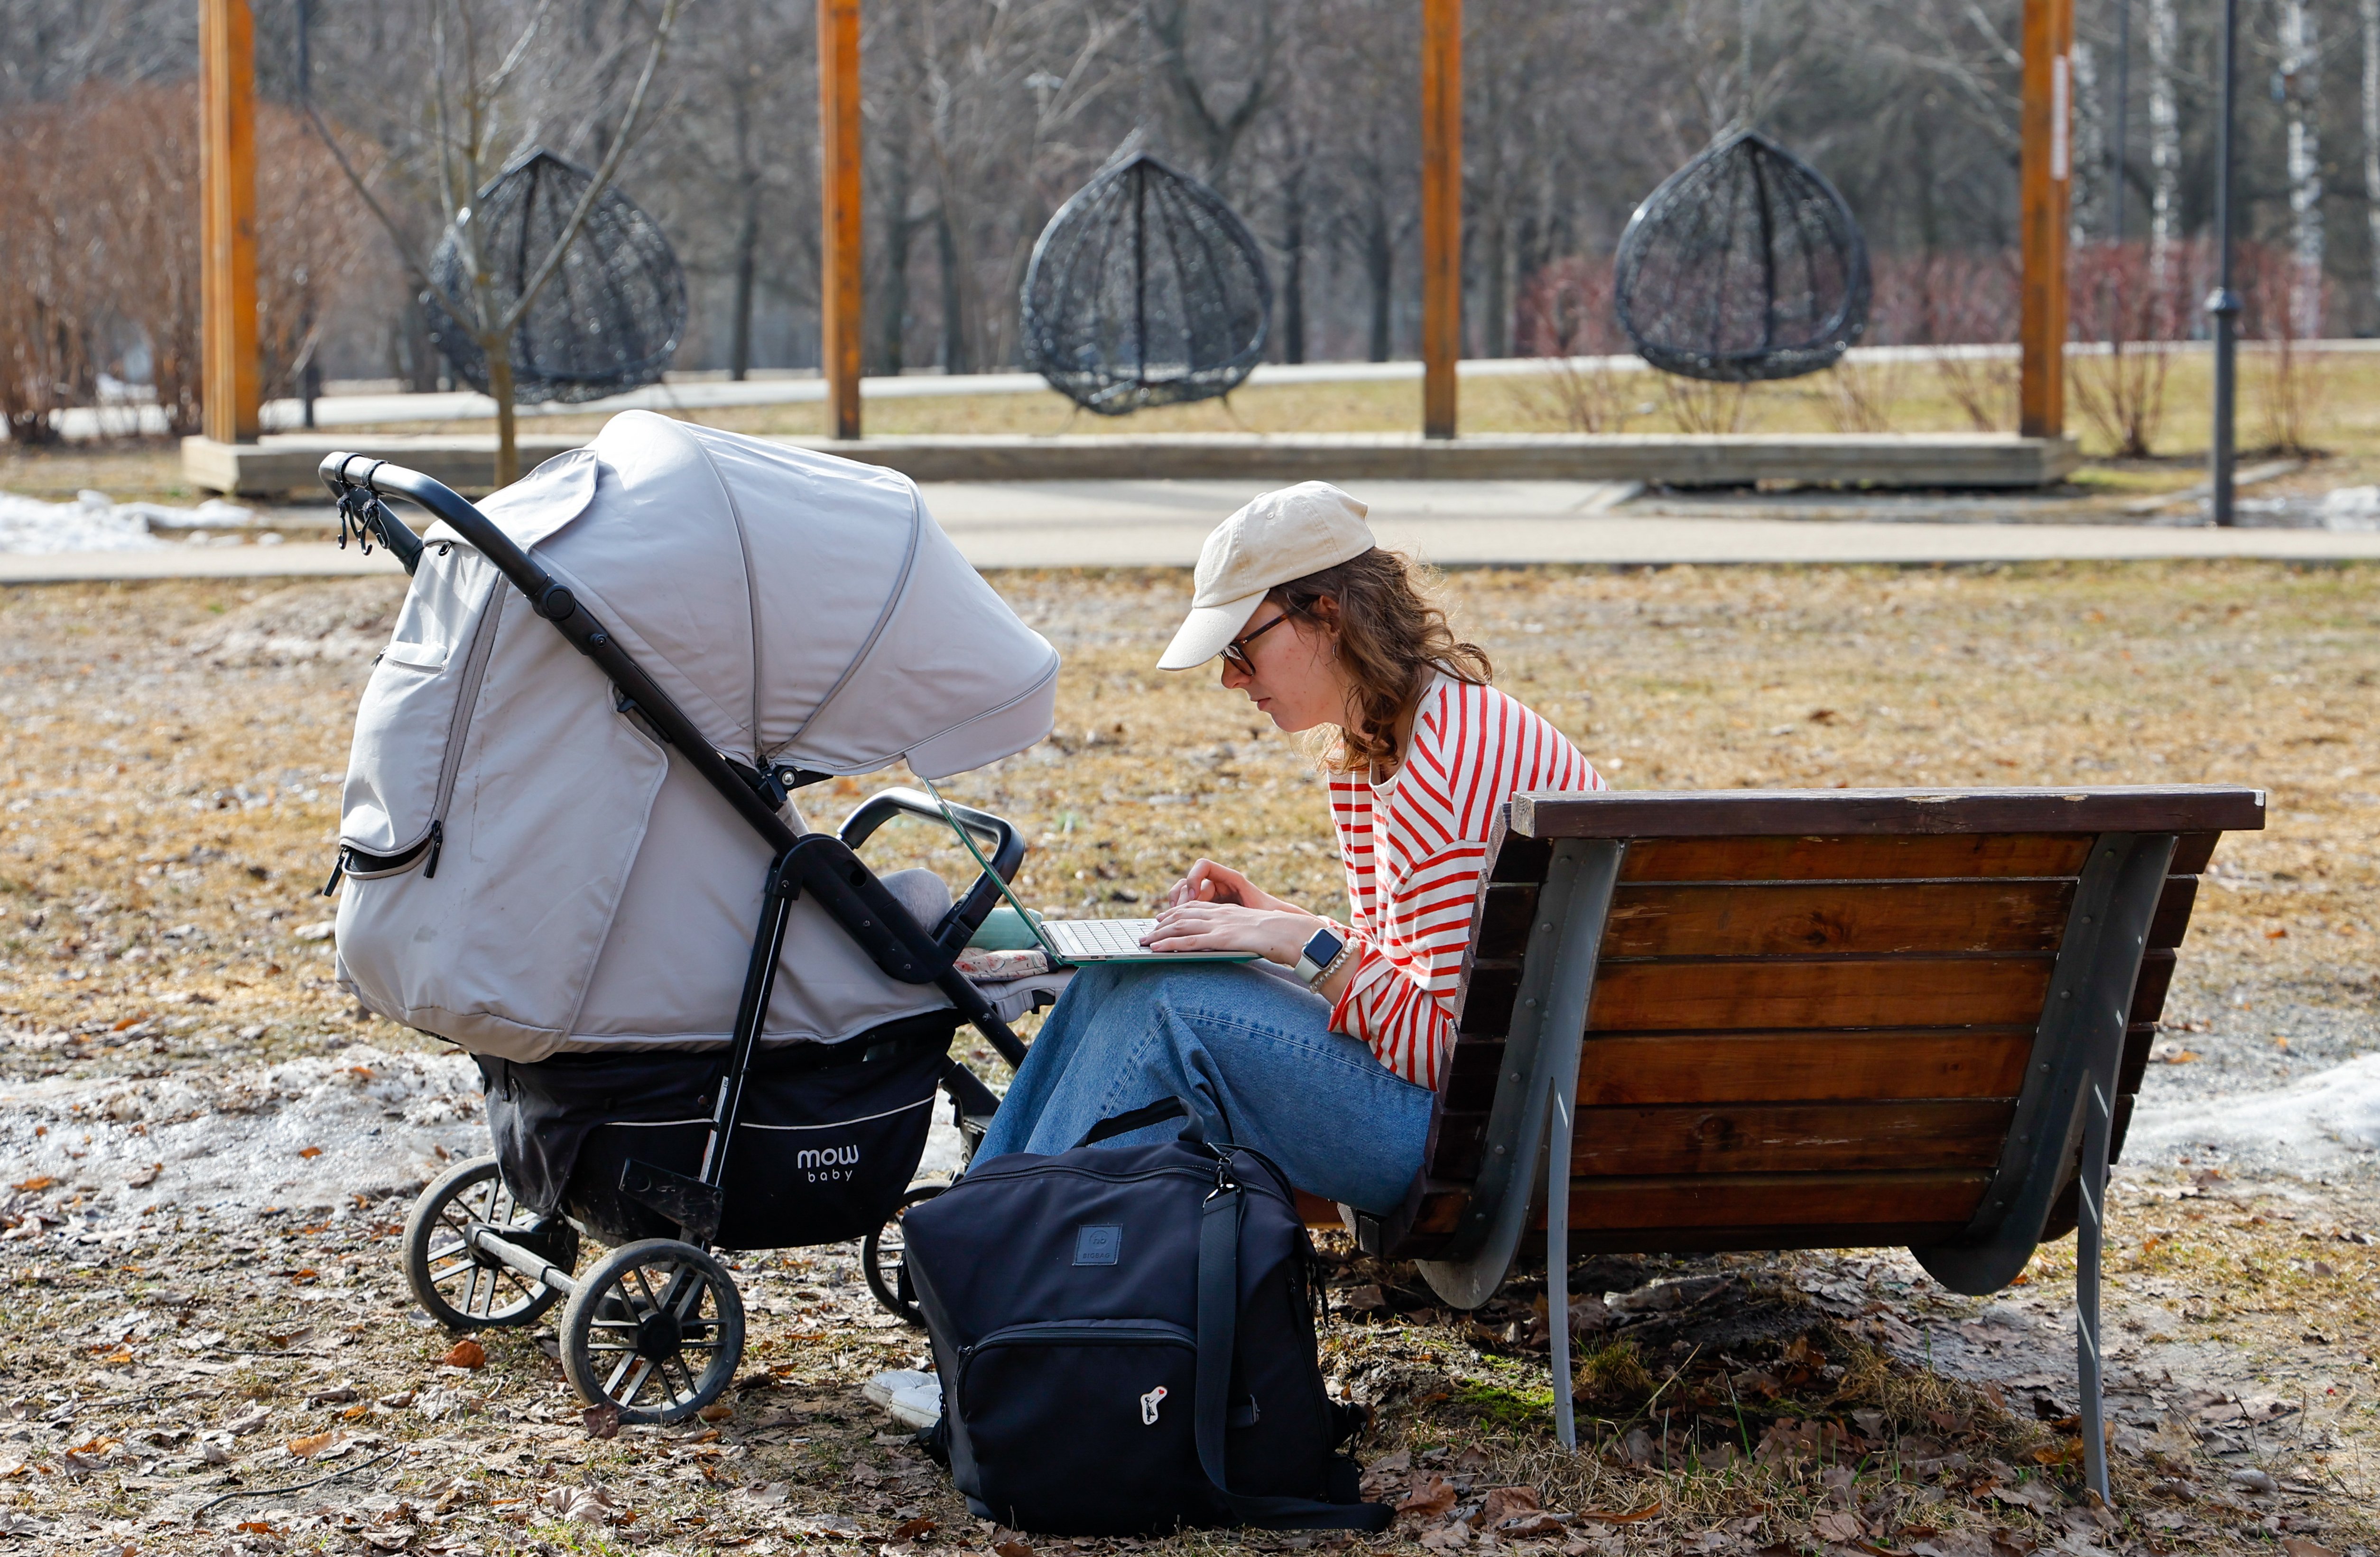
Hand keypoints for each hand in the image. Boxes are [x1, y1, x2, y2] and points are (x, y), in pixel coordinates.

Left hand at [1141, 902, 1318, 967]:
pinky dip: (1171, 944)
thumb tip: (1238, 944)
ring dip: (1160, 934)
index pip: (1196, 908)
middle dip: (1162, 924)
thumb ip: (1242, 935)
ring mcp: (1221, 925)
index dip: (1177, 912)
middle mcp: (1221, 915)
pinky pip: (1191, 941)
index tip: (1163, 918)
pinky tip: (1158, 948)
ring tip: (1144, 941)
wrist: (1294, 934)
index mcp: (1230, 912)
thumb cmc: (1281, 936)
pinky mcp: (1222, 938)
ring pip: (1182, 927)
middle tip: (1146, 931)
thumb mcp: (1257, 932)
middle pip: (1184, 915)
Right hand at [1162, 859, 1294, 914]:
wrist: (1271, 925)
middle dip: (1182, 900)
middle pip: (1189, 883)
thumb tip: (1271, 911)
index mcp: (1232, 879)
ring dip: (1176, 906)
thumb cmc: (1269, 917)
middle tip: (1178, 919)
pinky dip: (1177, 912)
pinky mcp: (1203, 906)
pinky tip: (1175, 926)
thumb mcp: (1265, 912)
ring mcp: (1209, 894)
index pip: (1204, 865)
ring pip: (1182, 892)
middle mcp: (1218, 883)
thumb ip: (1259, 911)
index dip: (1194, 877)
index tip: (1193, 897)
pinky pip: (1183, 904)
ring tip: (1173, 922)